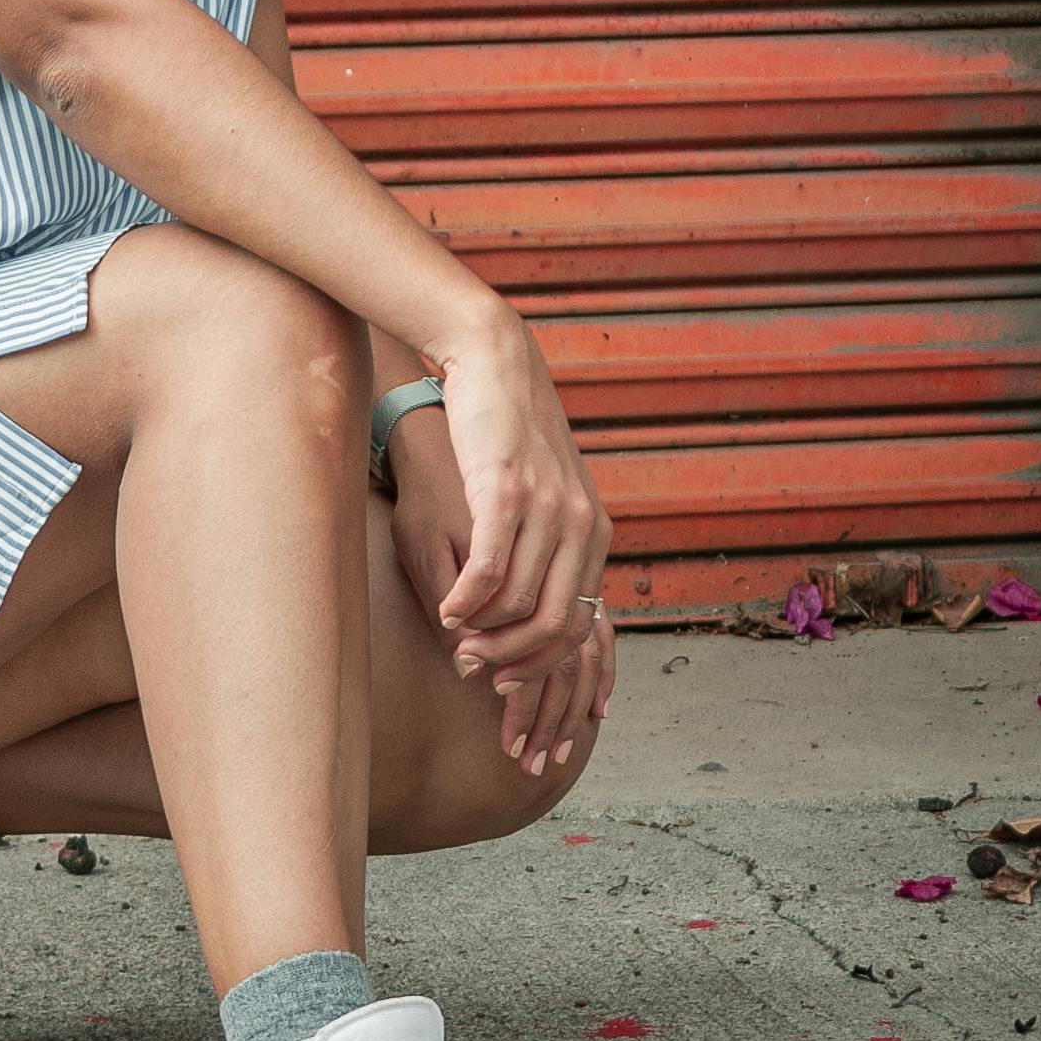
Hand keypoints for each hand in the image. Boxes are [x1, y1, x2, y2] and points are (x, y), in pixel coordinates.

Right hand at [383, 400, 615, 768]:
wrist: (493, 360)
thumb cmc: (507, 433)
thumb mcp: (537, 496)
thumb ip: (540, 550)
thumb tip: (522, 614)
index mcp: (592, 531)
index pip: (580, 624)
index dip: (541, 665)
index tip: (504, 680)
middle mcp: (578, 524)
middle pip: (555, 624)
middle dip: (514, 661)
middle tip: (476, 669)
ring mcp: (545, 507)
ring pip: (520, 601)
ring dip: (484, 633)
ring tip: (456, 637)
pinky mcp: (506, 488)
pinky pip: (490, 567)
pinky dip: (468, 601)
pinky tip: (448, 611)